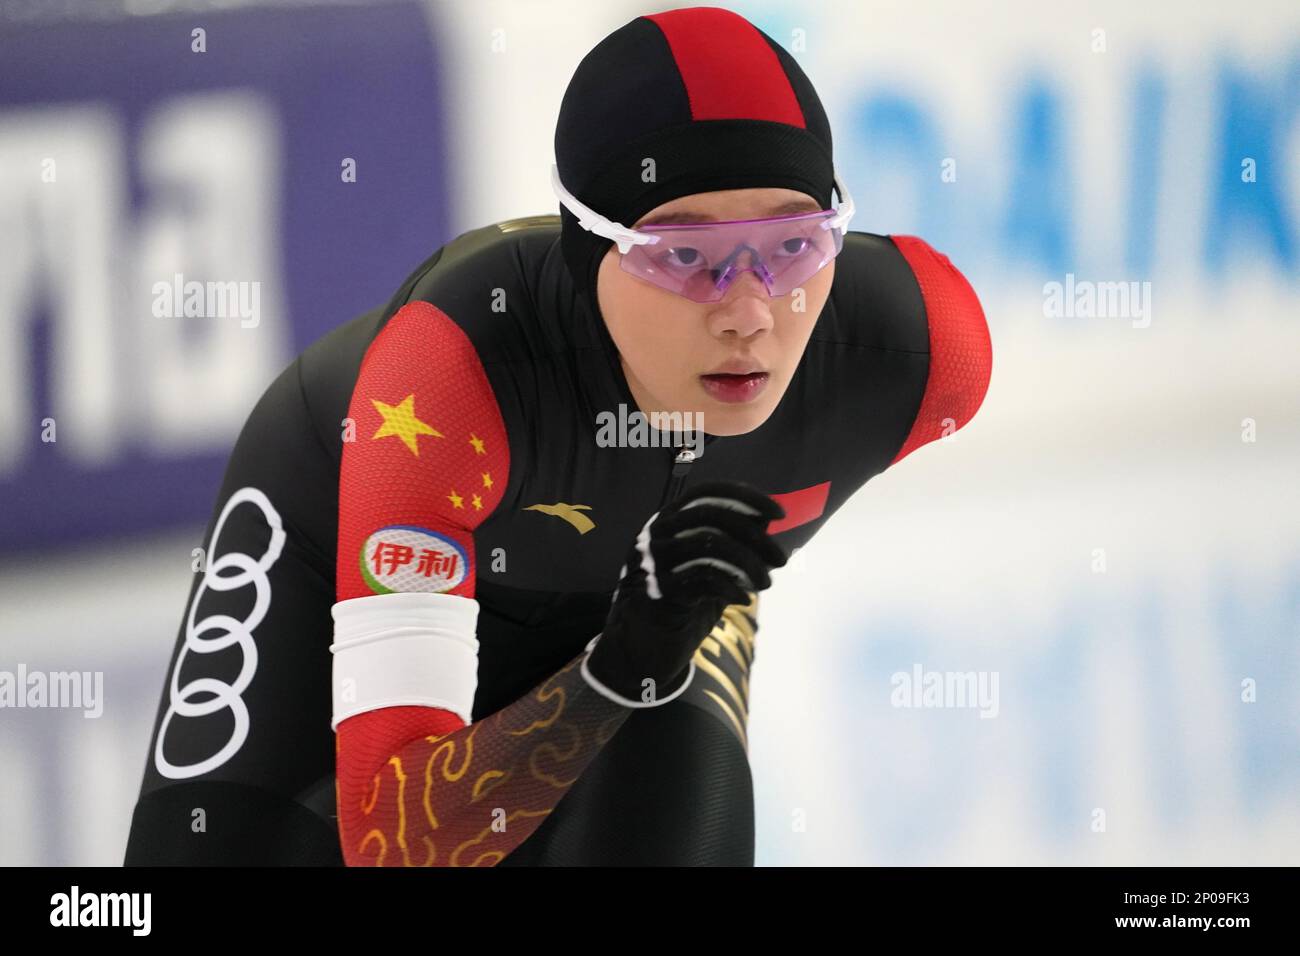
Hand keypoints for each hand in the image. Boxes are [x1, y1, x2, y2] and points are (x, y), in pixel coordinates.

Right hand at [582, 480, 786, 705]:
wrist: (648, 635)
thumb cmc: (684, 591)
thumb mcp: (708, 560)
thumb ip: (731, 538)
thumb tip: (768, 518)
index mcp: (669, 516)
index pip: (708, 492)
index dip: (746, 497)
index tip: (779, 513)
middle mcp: (657, 531)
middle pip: (711, 517)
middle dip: (755, 536)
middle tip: (781, 559)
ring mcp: (654, 559)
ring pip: (710, 546)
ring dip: (748, 564)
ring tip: (765, 583)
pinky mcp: (659, 588)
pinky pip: (703, 579)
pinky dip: (731, 587)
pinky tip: (744, 598)